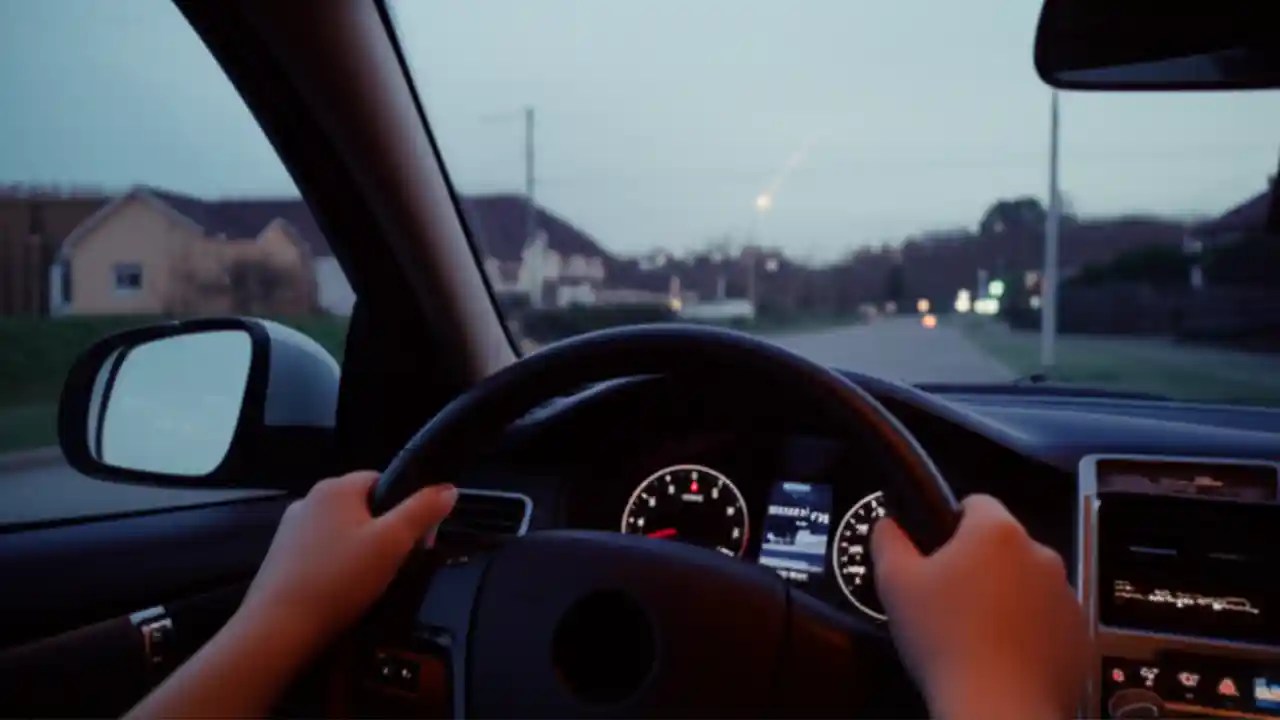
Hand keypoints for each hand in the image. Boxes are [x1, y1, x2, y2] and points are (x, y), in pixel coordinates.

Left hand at [237, 471, 457, 643]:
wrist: (279, 628)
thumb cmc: (340, 579)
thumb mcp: (393, 543)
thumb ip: (423, 510)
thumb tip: (449, 488)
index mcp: (336, 486)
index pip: (382, 481)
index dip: (405, 506)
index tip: (416, 540)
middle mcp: (310, 498)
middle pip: (363, 506)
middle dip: (384, 531)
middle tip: (396, 564)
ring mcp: (290, 528)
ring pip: (342, 530)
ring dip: (360, 549)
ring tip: (369, 582)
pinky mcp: (280, 556)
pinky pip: (321, 550)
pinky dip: (336, 564)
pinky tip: (341, 590)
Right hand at [872, 495, 1088, 719]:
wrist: (999, 708)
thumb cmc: (943, 639)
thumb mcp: (895, 584)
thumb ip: (888, 541)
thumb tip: (889, 524)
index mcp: (996, 531)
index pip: (975, 502)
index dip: (950, 524)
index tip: (935, 557)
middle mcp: (1041, 553)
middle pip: (1004, 545)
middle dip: (980, 564)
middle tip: (950, 600)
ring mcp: (1067, 595)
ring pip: (1029, 583)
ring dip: (1008, 597)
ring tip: (978, 635)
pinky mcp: (1081, 635)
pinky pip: (1049, 621)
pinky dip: (1031, 631)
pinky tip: (1005, 657)